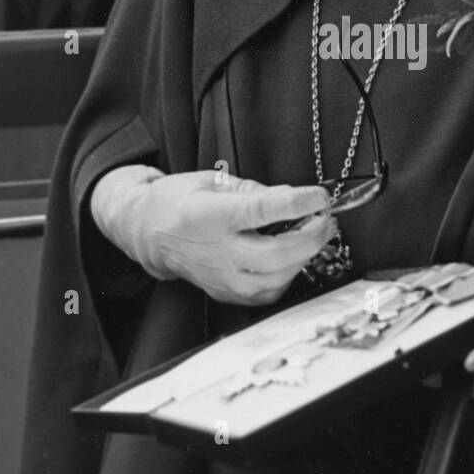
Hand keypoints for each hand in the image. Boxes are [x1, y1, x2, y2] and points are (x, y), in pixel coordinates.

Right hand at [90, 165, 333, 306]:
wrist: (147, 232)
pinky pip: (267, 292)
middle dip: (312, 236)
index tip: (320, 197)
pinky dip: (287, 275)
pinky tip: (292, 257)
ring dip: (304, 256)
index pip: (264, 210)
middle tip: (325, 219)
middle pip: (277, 253)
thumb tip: (291, 198)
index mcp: (211, 215)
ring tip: (314, 236)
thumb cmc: (178, 201)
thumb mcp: (211, 181)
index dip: (299, 203)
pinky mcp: (225, 292)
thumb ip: (253, 190)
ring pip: (276, 278)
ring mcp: (221, 277)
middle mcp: (217, 251)